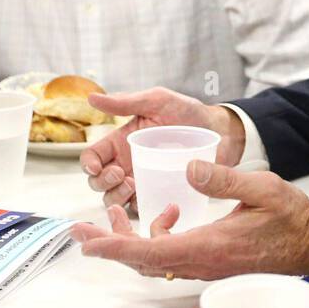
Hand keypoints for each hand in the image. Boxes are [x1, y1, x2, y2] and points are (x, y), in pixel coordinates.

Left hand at [72, 160, 308, 279]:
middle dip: (110, 245)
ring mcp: (206, 264)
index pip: (150, 251)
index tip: (88, 241)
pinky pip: (172, 256)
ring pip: (155, 260)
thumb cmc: (291, 217)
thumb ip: (224, 178)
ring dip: (131, 241)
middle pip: (143, 260)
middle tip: (81, 231)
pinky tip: (169, 213)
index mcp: (209, 244)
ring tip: (116, 215)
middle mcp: (202, 261)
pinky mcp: (211, 261)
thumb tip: (189, 166)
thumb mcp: (261, 187)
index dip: (115, 247)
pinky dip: (158, 237)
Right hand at [80, 87, 245, 211]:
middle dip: (102, 182)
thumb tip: (92, 98)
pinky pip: (141, 208)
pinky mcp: (159, 194)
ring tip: (132, 185)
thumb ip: (126, 103)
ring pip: (114, 200)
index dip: (88, 164)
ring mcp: (142, 181)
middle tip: (120, 174)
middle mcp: (127, 164)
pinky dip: (138, 208)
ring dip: (116, 197)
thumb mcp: (157, 101)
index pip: (92, 157)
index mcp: (121, 142)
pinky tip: (148, 198)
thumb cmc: (187, 113)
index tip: (96, 167)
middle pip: (98, 183)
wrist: (220, 131)